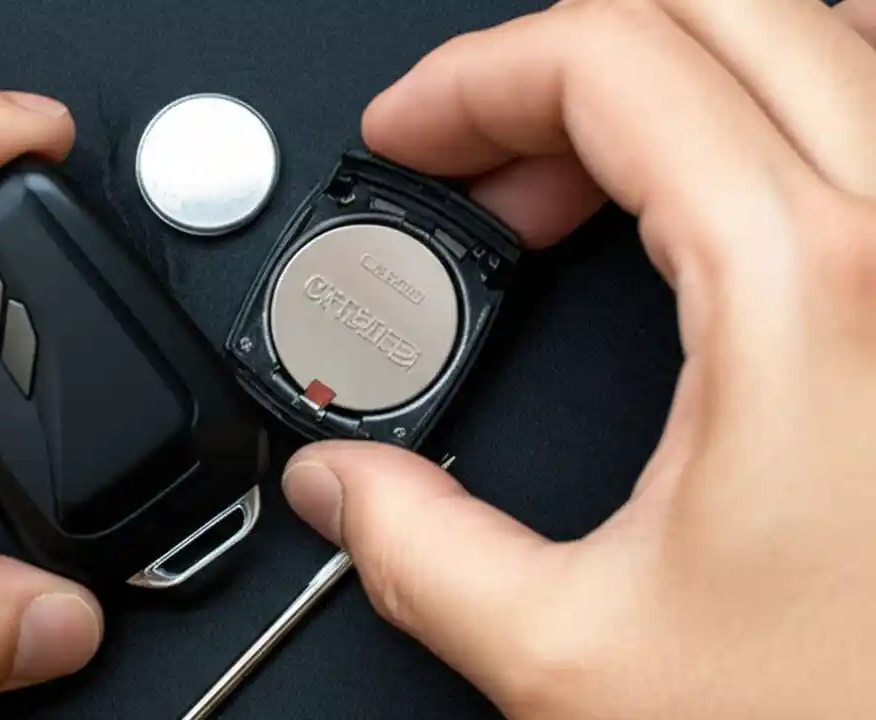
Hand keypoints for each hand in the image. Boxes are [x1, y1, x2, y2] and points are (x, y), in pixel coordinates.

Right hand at [285, 0, 875, 716]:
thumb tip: (341, 490)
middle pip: (709, 7)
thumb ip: (421, 553)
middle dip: (554, 60)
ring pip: (818, 31)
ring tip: (593, 163)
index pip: (608, 63)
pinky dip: (787, 97)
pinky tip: (736, 171)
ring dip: (675, 66)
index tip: (409, 144)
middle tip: (481, 157)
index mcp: (806, 291)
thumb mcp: (583, 653)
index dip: (471, 81)